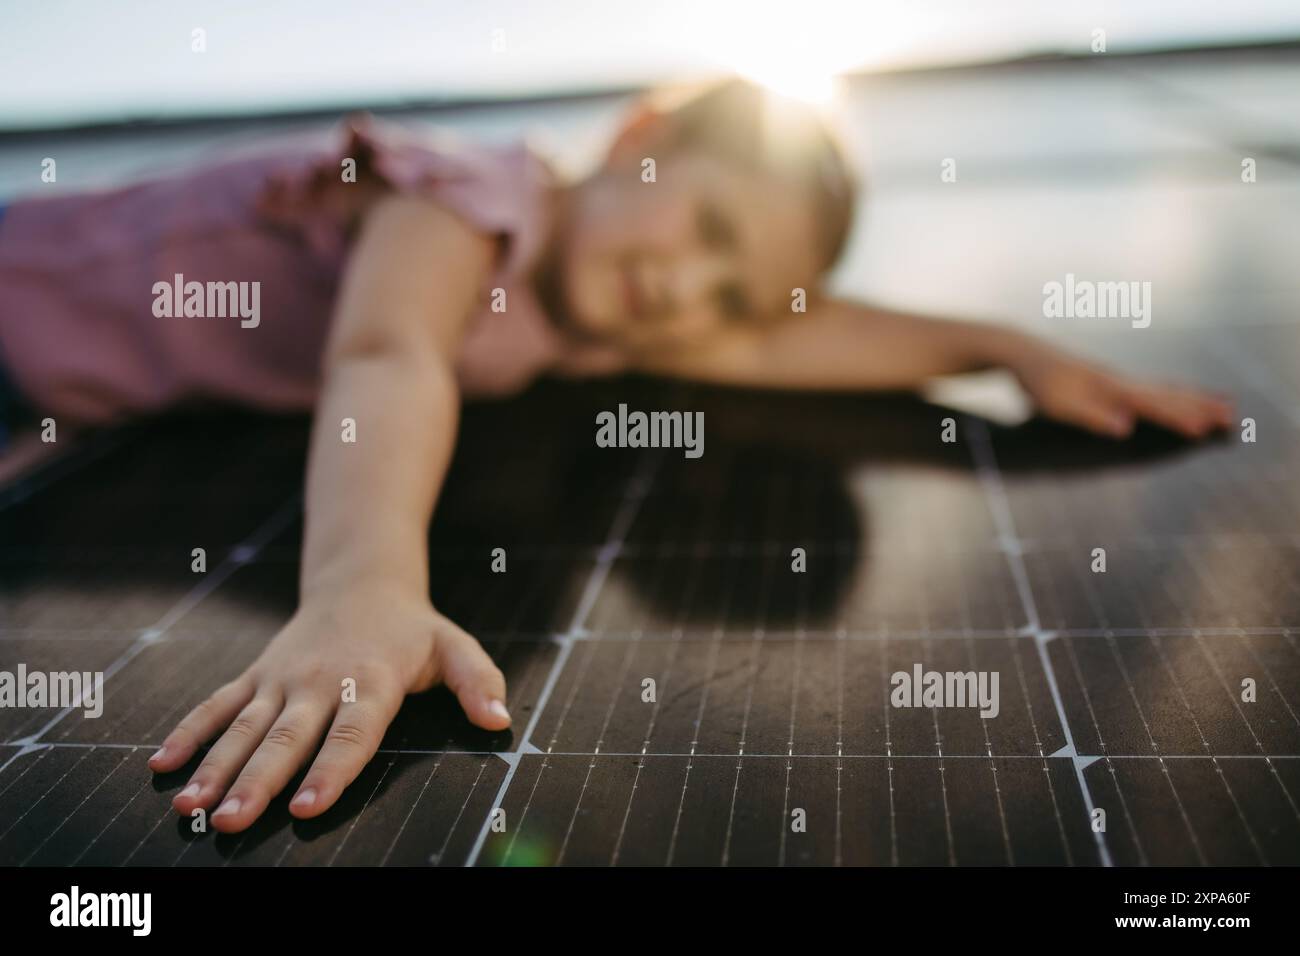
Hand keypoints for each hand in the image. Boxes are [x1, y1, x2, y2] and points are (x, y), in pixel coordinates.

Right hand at [148, 586, 510, 832]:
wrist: (360, 580)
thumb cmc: (412, 629)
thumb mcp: (454, 647)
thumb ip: (479, 680)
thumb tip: (500, 719)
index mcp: (370, 680)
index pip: (351, 732)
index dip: (330, 769)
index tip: (308, 806)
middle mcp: (319, 680)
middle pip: (288, 737)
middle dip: (259, 780)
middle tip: (233, 820)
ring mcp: (282, 678)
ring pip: (245, 726)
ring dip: (215, 766)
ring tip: (191, 807)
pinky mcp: (256, 675)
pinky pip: (218, 704)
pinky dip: (190, 731)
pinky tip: (162, 765)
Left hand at [1009, 342, 1233, 439]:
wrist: (1024, 351)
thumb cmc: (1038, 382)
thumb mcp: (1059, 404)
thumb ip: (1092, 416)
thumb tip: (1126, 428)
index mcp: (1111, 388)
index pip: (1152, 405)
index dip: (1179, 418)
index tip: (1205, 429)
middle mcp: (1120, 381)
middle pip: (1168, 394)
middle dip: (1200, 406)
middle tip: (1233, 416)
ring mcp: (1118, 378)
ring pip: (1165, 389)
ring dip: (1194, 398)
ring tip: (1224, 403)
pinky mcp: (1111, 380)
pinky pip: (1152, 388)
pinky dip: (1173, 392)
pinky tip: (1181, 394)